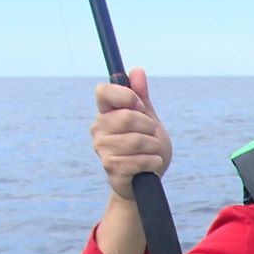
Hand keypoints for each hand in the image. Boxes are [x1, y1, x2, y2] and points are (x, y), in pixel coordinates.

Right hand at [90, 68, 172, 199]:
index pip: (103, 91)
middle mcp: (98, 130)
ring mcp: (102, 150)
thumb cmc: (146, 149)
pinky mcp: (111, 169)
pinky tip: (152, 165)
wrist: (146, 183)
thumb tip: (137, 70)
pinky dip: (154, 162)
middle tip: (152, 136)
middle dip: (149, 127)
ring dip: (154, 147)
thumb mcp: (148, 120)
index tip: (140, 106)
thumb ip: (142, 97)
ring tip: (152, 152)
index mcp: (106, 114)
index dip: (125, 95)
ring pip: (137, 140)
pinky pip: (140, 160)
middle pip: (127, 116)